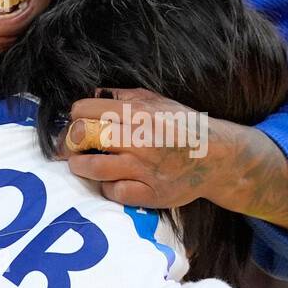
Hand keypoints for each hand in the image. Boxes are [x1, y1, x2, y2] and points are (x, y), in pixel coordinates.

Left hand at [61, 88, 214, 207]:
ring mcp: (144, 168)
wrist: (217, 156)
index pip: (84, 110)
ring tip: (81, 164)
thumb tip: (92, 94)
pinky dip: (107, 187)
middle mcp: (139, 138)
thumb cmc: (183, 126)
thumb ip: (124, 96)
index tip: (76, 123)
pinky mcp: (150, 192)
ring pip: (93, 166)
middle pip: (83, 135)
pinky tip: (110, 181)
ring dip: (80, 165)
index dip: (75, 117)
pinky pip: (114, 191)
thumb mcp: (157, 101)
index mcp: (138, 112)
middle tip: (72, 146)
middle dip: (71, 141)